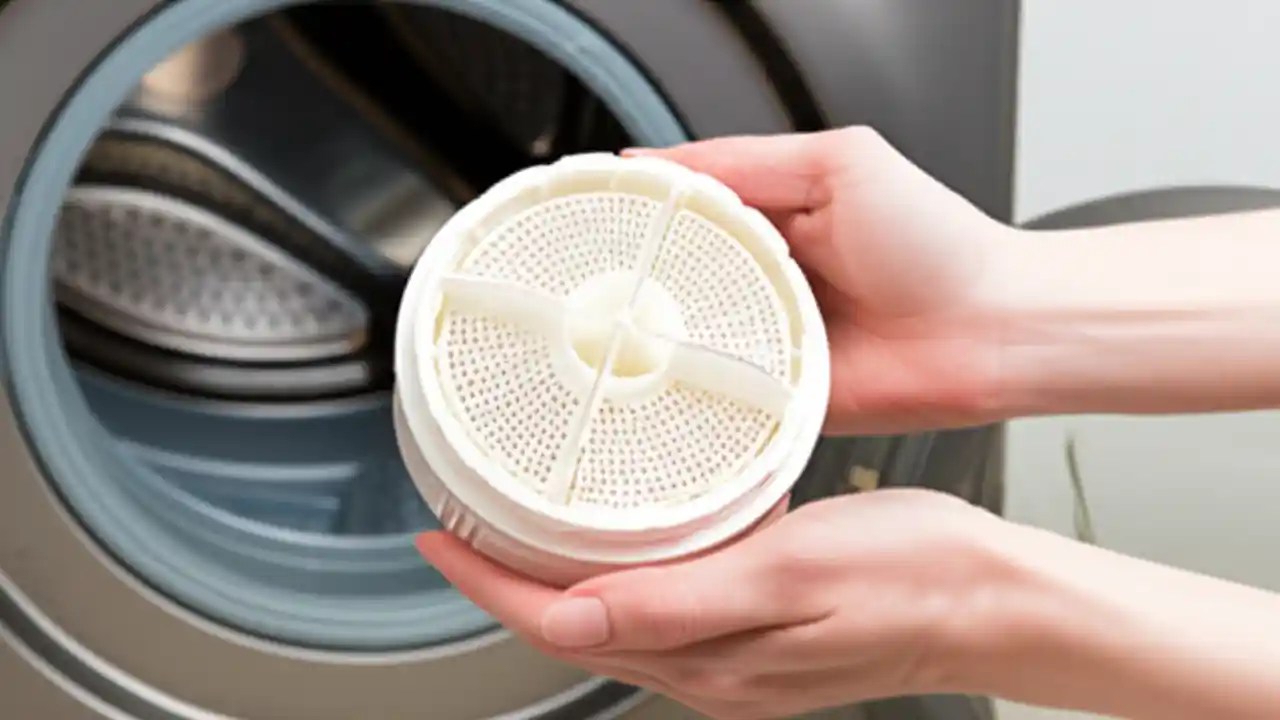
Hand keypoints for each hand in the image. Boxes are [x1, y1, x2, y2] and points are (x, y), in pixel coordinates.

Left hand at [417, 489, 1012, 718]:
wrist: (988, 599)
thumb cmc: (909, 578)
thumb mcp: (789, 574)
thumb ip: (675, 601)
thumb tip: (567, 620)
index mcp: (706, 657)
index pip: (560, 622)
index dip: (489, 583)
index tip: (441, 538)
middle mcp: (708, 668)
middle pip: (575, 623)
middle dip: (509, 579)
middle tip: (467, 519)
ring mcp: (732, 658)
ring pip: (613, 616)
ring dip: (561, 574)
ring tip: (522, 522)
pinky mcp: (756, 637)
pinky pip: (663, 609)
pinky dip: (624, 572)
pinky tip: (628, 537)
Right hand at [628, 127, 1015, 433]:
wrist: (994, 332)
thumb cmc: (937, 245)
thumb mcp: (840, 164)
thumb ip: (747, 161)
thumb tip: (658, 163)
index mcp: (772, 220)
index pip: (683, 213)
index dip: (639, 215)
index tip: (593, 216)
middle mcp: (764, 283)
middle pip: (675, 281)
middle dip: (640, 282)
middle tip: (600, 281)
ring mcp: (770, 342)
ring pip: (690, 340)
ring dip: (666, 336)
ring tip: (634, 329)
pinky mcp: (779, 398)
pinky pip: (724, 397)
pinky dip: (704, 388)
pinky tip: (680, 380)